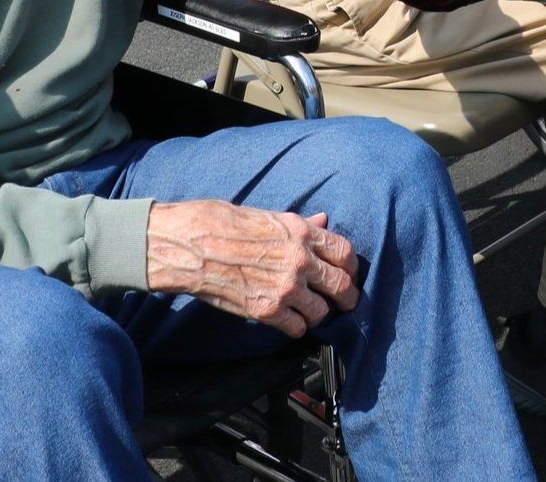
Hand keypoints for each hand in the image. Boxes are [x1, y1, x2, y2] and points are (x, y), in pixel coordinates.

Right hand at [147, 200, 358, 337]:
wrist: (194, 245)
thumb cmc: (227, 224)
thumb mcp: (271, 216)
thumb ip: (302, 224)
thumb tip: (325, 220)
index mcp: (302, 232)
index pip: (345, 252)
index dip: (352, 267)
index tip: (349, 274)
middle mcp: (300, 260)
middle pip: (342, 286)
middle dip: (347, 298)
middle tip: (345, 303)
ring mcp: (285, 287)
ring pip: (321, 312)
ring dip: (317, 314)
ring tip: (308, 311)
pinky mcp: (267, 311)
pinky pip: (297, 329)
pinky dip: (296, 328)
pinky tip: (288, 320)